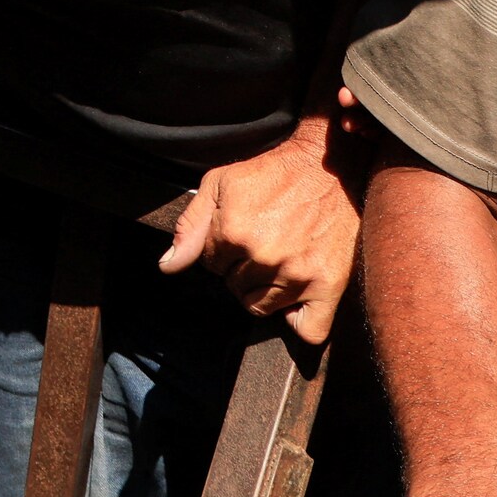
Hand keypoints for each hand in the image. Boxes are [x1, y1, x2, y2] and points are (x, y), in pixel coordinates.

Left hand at [158, 121, 358, 343]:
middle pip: (234, 288)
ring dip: (263, 290)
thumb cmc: (271, 174)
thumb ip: (190, 227)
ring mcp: (297, 274)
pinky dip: (298, 321)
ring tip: (277, 262)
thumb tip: (167, 267)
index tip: (240, 233)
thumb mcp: (219, 184)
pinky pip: (308, 330)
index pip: (211, 265)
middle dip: (241, 269)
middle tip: (262, 243)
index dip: (223, 250)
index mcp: (233, 232)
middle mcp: (264, 257)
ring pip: (261, 308)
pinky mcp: (328, 284)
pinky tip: (295, 299)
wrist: (326, 166)